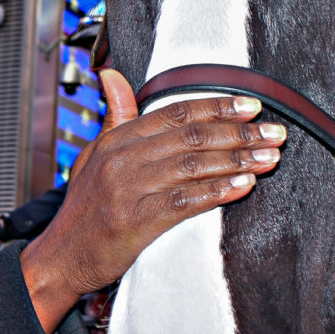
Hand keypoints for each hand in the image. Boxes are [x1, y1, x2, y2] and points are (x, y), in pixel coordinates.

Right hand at [19, 69, 283, 330]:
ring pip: (195, 166)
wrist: (60, 258)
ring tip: (269, 158)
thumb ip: (115, 116)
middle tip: (274, 133)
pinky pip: (186, 202)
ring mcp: (129, 190)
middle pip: (192, 136)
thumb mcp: (93, 155)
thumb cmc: (84, 209)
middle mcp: (123, 159)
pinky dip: (218, 192)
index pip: (176, 112)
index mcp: (117, 139)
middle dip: (239, 132)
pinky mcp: (137, 221)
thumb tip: (113, 75)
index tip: (251, 106)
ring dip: (238, 160)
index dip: (217, 106)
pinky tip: (244, 186)